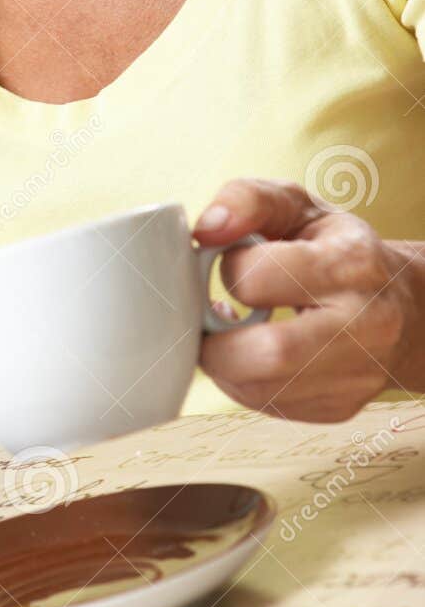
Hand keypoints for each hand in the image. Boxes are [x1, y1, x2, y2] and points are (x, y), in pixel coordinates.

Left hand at [193, 178, 414, 421]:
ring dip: (224, 362)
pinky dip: (242, 381)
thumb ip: (248, 200)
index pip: (260, 277)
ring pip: (261, 390)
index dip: (228, 268)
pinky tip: (251, 353)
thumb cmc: (338, 249)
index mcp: (352, 264)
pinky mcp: (339, 407)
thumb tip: (206, 229)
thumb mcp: (299, 207)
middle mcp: (364, 325)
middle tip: (212, 314)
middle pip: (270, 354)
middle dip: (217, 338)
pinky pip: (267, 405)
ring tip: (230, 330)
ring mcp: (356, 375)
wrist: (400, 303)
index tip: (233, 261)